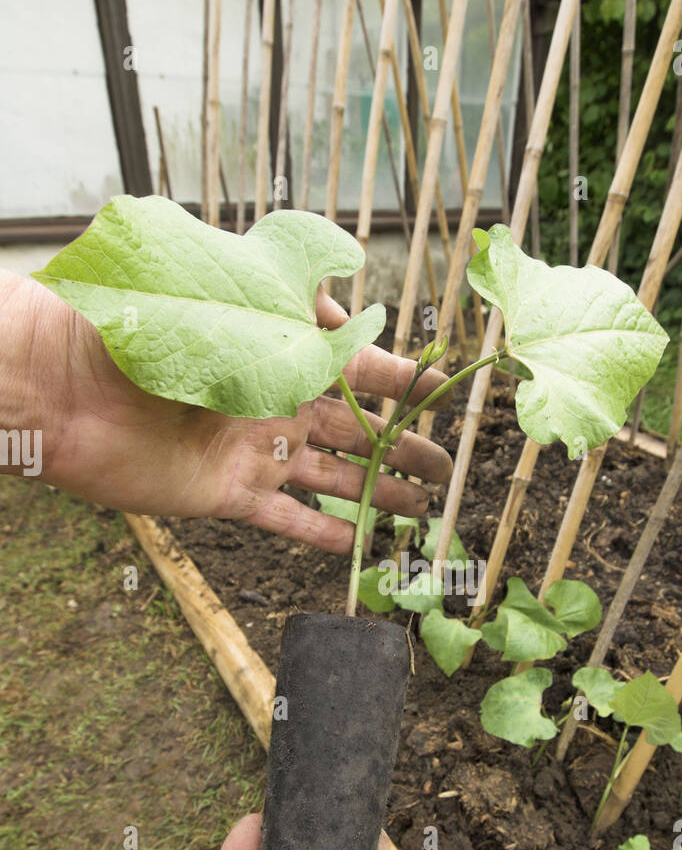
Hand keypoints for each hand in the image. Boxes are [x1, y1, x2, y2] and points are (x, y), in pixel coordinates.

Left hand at [0, 272, 450, 551]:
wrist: (66, 387)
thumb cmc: (142, 330)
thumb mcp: (227, 299)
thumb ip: (290, 307)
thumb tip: (344, 312)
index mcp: (282, 355)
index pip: (359, 369)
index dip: (404, 384)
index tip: (444, 397)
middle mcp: (275, 404)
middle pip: (356, 433)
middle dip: (404, 450)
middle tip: (446, 471)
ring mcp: (252, 451)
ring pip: (331, 480)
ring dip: (377, 495)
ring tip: (420, 513)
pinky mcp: (224, 493)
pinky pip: (283, 519)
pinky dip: (318, 534)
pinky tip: (354, 549)